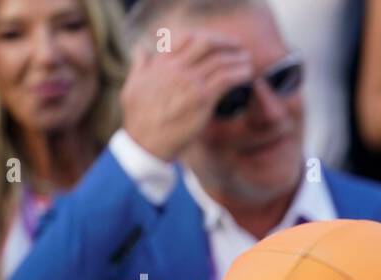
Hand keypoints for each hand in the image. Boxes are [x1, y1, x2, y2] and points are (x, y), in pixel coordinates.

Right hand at [121, 30, 253, 161]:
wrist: (146, 141)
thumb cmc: (139, 118)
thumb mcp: (133, 85)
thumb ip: (140, 64)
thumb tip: (142, 47)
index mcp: (161, 63)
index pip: (186, 37)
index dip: (205, 36)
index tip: (216, 42)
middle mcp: (176, 68)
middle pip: (206, 43)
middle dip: (225, 42)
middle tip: (237, 46)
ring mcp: (190, 81)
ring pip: (220, 61)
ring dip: (237, 59)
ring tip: (247, 62)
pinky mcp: (202, 98)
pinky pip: (226, 78)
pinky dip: (240, 74)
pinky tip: (248, 75)